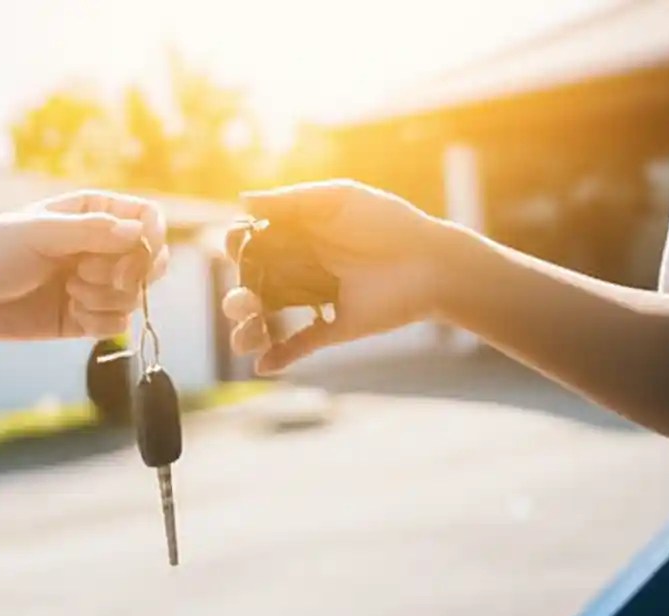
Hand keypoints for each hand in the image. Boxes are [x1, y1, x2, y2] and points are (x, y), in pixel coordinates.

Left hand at [0, 191, 167, 339]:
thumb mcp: (39, 232)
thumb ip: (90, 232)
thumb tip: (137, 233)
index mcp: (91, 214)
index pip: (147, 217)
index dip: (151, 235)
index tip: (134, 250)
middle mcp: (99, 248)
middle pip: (153, 259)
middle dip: (130, 272)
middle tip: (90, 275)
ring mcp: (95, 284)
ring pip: (136, 295)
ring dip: (106, 297)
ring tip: (70, 292)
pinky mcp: (86, 318)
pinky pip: (119, 324)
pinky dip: (99, 322)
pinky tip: (71, 313)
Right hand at [222, 180, 451, 373]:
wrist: (433, 264)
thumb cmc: (390, 224)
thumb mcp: (340, 199)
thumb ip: (293, 200)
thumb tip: (244, 201)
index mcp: (299, 236)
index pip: (252, 245)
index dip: (237, 248)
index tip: (235, 249)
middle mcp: (302, 268)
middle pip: (252, 286)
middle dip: (237, 298)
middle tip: (246, 300)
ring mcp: (316, 299)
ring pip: (268, 320)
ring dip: (248, 331)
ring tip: (248, 337)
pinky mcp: (335, 327)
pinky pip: (299, 345)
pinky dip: (279, 356)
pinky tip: (264, 363)